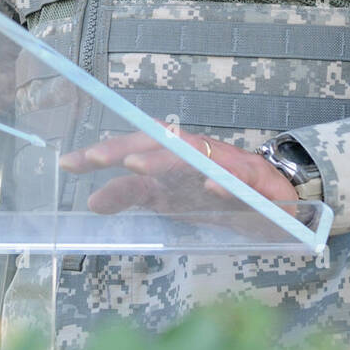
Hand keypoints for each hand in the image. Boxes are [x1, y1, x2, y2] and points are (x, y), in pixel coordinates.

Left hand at [59, 119, 298, 214]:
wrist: (280, 207)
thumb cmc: (220, 198)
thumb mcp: (170, 200)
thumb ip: (134, 196)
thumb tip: (92, 201)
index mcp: (176, 157)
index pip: (136, 146)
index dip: (105, 152)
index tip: (69, 163)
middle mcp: (199, 153)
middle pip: (161, 142)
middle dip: (128, 147)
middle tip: (96, 159)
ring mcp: (228, 165)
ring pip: (196, 155)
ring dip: (166, 159)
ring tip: (137, 166)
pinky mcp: (257, 182)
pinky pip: (241, 179)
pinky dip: (225, 181)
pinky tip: (210, 187)